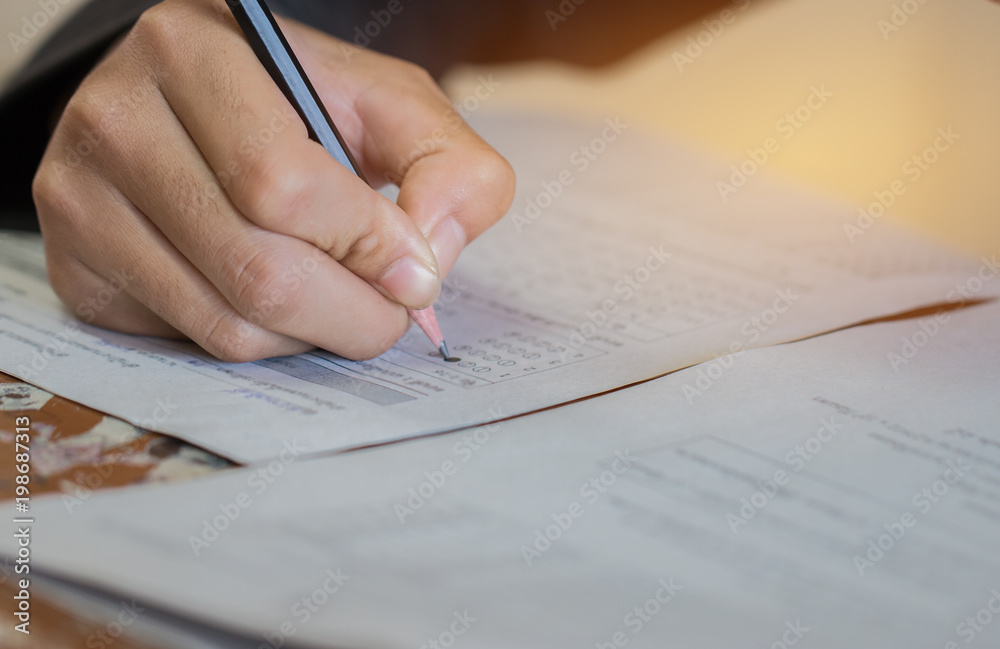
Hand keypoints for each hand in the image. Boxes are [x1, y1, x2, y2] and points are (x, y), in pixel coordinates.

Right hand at [32, 0, 514, 361]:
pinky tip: (275, 298)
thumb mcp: (390, 106)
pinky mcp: (75, 269)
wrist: (199, 113)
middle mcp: (115, 119)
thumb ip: (447, 166)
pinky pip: (189, 344)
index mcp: (192, 51)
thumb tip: (425, 263)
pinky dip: (259, 341)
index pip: (281, 184)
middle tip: (391, 308)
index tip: (415, 271)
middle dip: (353, 312)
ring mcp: (80, 199)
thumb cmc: (303, 108)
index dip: (366, 246)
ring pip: (226, 323)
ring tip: (340, 298)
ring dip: (312, 334)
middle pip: (256, 270)